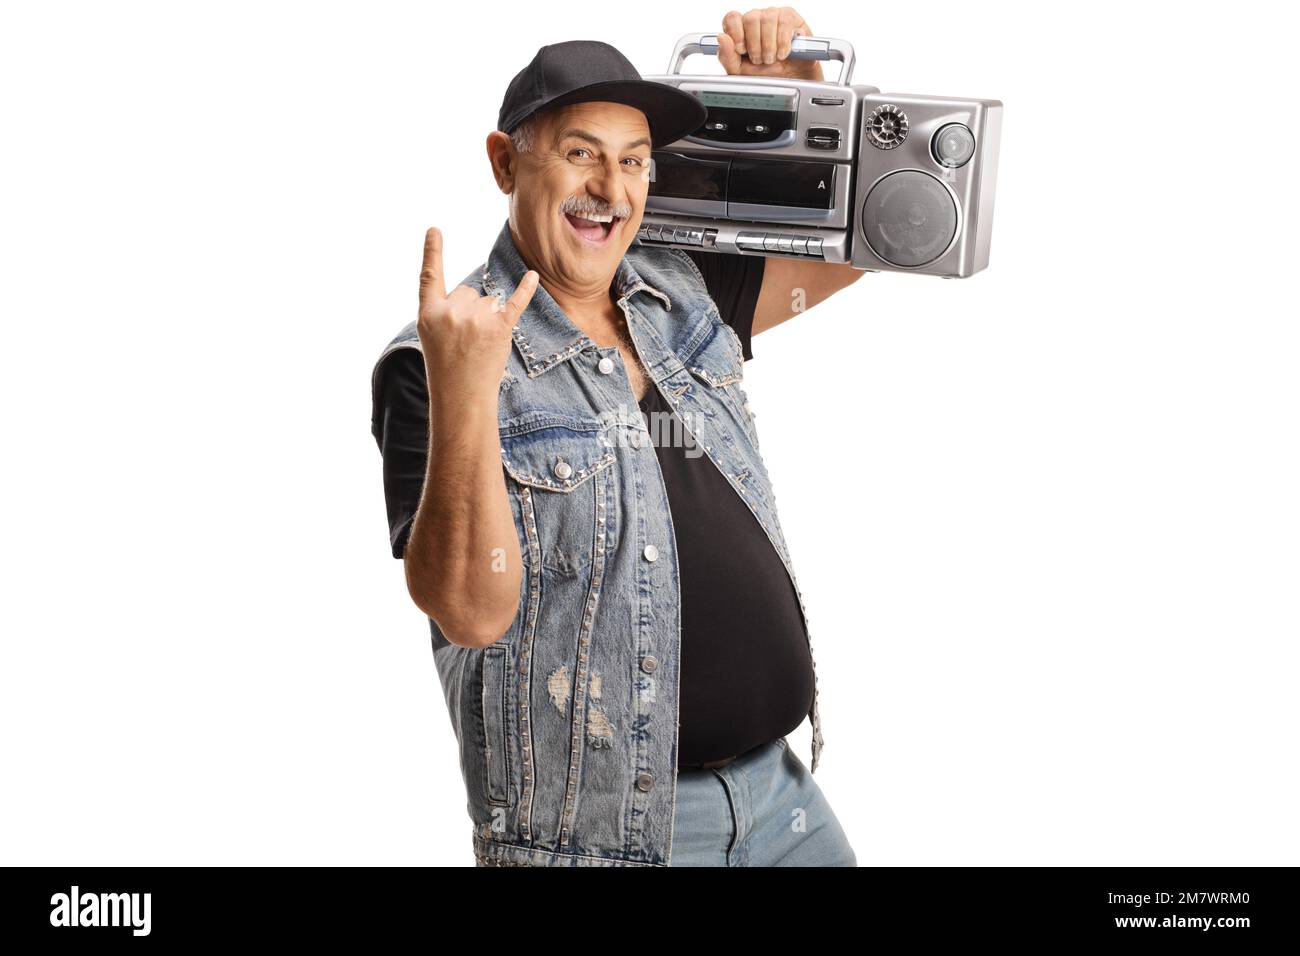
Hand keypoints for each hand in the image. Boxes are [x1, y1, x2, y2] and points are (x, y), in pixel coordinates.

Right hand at [416, 226, 537, 393]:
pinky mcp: (499, 327)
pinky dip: (526, 290)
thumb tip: (476, 293)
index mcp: (429, 313)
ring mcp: (476, 319)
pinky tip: (533, 276)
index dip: (433, 252)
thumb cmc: (447, 369)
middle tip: (466, 342)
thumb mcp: (433, 337)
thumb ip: (446, 311)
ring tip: (480, 346)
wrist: (462, 398)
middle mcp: (451, 311)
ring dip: (490, 319)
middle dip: (471, 311)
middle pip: (469, 292)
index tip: (435, 229)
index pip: (430, 276)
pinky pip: (515, 302)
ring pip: (490, 301)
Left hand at [717, 7, 823, 81]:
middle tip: (760, 60)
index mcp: (741, 30)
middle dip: (755, 45)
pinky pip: (784, 22)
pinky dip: (783, 42)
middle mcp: (756, 20)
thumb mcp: (741, 72)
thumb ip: (727, 57)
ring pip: (766, 19)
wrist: (792, 81)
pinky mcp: (789, 17)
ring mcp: (772, 16)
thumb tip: (721, 38)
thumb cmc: (767, 75)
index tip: (742, 50)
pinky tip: (783, 53)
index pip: (732, 18)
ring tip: (772, 58)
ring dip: (769, 45)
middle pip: (749, 18)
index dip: (735, 33)